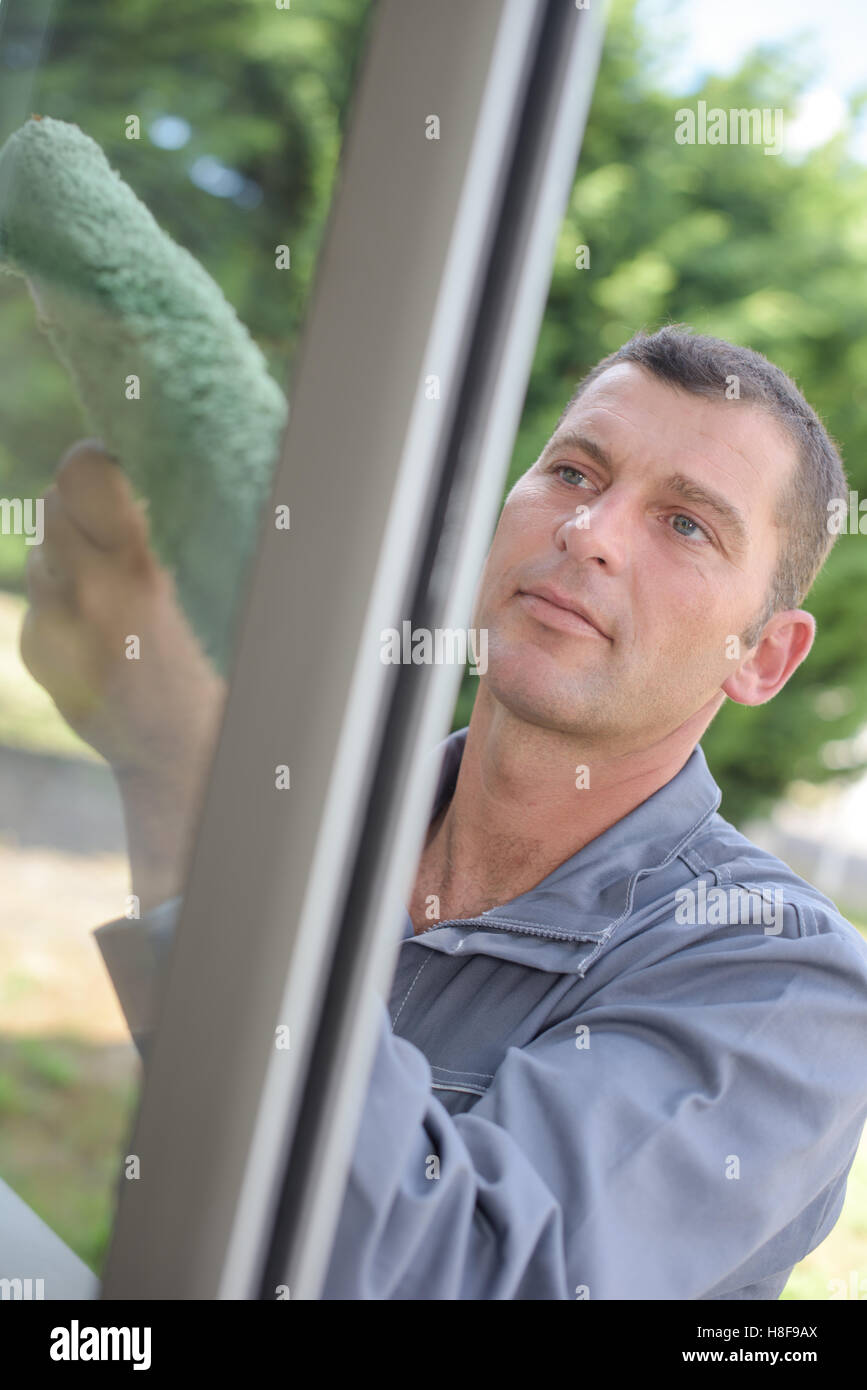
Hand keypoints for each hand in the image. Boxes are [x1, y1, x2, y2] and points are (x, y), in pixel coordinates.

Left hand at [20, 439, 226, 908]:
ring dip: (65, 554)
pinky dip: (60, 601)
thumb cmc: (199, 665)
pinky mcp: (34, 650)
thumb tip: (110, 480)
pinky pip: (38, 598)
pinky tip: (96, 630)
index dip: (93, 459)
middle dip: (76, 507)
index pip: (83, 472)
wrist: (176, 752)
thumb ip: (136, 540)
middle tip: (111, 526)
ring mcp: (51, 625)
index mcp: (135, 572)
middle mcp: (84, 594)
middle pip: (52, 504)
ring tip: (107, 584)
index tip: (110, 462)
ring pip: (40, 550)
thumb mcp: (183, 593)